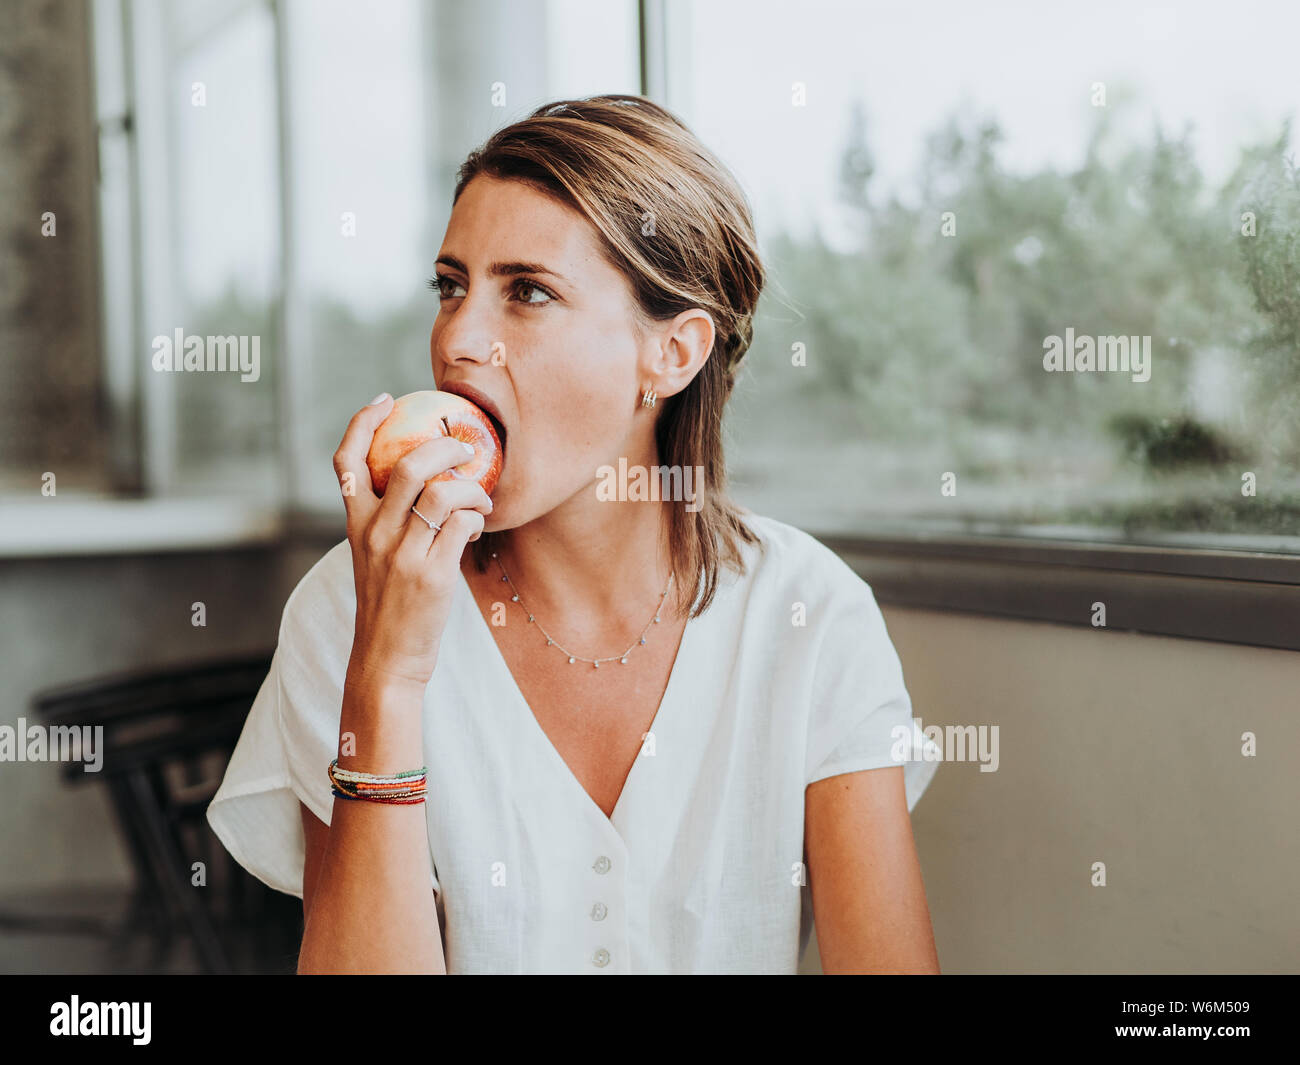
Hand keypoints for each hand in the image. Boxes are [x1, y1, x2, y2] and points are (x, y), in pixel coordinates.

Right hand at [333, 393, 493, 691]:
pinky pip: (463, 524)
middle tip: (466, 448)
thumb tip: (430, 483)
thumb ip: (390, 522)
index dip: (363, 422)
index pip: (346, 462)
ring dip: (472, 487)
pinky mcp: (432, 574)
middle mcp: (375, 534)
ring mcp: (402, 553)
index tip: (386, 400)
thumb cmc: (388, 606)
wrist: (386, 659)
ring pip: (441, 493)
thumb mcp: (374, 558)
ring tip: (481, 495)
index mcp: (355, 525)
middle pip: (407, 466)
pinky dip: (477, 518)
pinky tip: (477, 528)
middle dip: (444, 446)